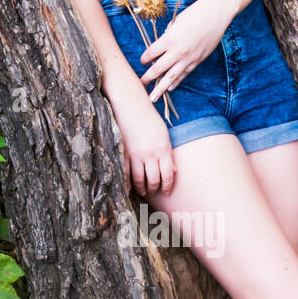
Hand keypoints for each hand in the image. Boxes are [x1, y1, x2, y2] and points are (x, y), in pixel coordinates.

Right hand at [110, 81, 176, 196]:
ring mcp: (136, 155)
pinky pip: (125, 173)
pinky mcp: (124, 153)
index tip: (167, 192)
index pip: (168, 174)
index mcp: (163, 149)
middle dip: (154, 189)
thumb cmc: (149, 119)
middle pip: (154, 180)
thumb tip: (173, 171)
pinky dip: (127, 183)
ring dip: (142, 188)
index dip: (168, 186)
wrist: (131, 106)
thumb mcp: (164, 135)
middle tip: (153, 192)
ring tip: (143, 192)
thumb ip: (168, 153)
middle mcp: (150, 154)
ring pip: (139, 179)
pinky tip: (129, 188)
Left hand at [137, 0, 227, 104]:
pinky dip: (176, 82)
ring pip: (171, 77)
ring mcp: (188, 58)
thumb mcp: (176, 22)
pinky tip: (170, 88)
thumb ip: (168, 35)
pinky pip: (184, 74)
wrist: (216, 14)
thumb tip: (163, 44)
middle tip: (140, 84)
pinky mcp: (197, 61)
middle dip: (148, 78)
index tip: (142, 61)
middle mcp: (178, 51)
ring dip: (160, 88)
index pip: (151, 53)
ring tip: (152, 98)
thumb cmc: (195, 13)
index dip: (144, 58)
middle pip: (158, 68)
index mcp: (169, 39)